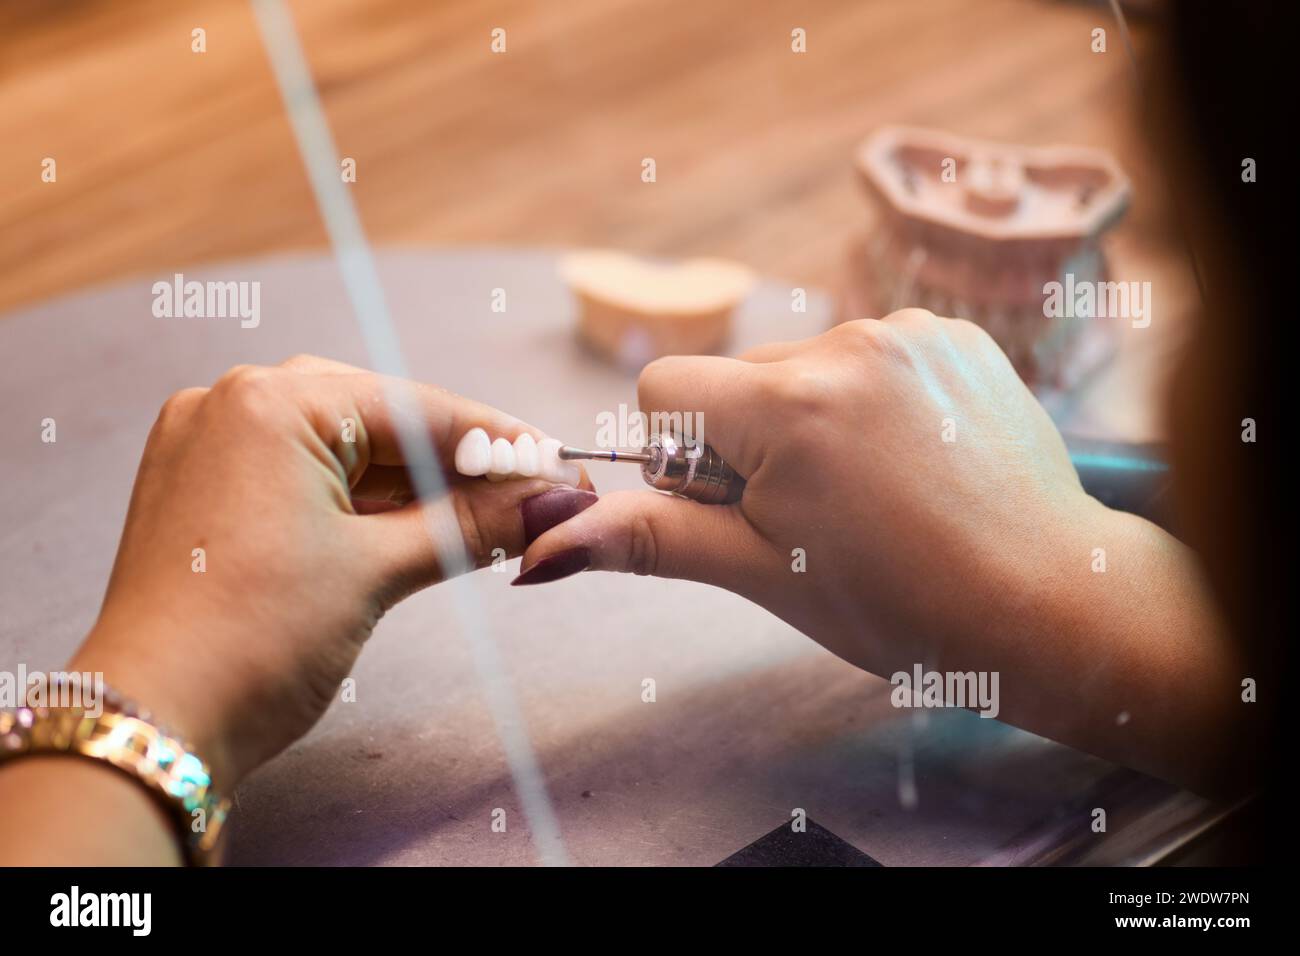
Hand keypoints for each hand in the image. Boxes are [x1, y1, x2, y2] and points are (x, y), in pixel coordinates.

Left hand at [70, 355, 594, 788]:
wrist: (154, 724)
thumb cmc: (250, 642)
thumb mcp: (375, 572)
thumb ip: (468, 524)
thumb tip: (547, 504)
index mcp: (269, 403)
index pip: (415, 408)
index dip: (497, 441)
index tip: (557, 463)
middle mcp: (231, 404)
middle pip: (379, 419)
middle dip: (456, 461)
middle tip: (527, 493)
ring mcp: (210, 446)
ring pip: (342, 449)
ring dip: (412, 484)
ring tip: (483, 518)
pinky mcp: (205, 489)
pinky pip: (304, 475)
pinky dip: (361, 500)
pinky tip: (417, 525)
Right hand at [517, 311, 1240, 791]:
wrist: (1047, 601)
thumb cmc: (899, 604)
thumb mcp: (761, 573)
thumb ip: (648, 540)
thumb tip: (536, 550)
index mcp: (787, 405)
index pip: (666, 391)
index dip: (683, 458)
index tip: (740, 506)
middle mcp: (846, 344)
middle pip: (735, 379)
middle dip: (746, 441)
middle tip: (813, 514)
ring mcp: (908, 332)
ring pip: (801, 367)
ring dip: (807, 420)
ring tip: (870, 492)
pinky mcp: (953, 334)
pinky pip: (866, 354)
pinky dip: (866, 401)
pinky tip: (909, 460)